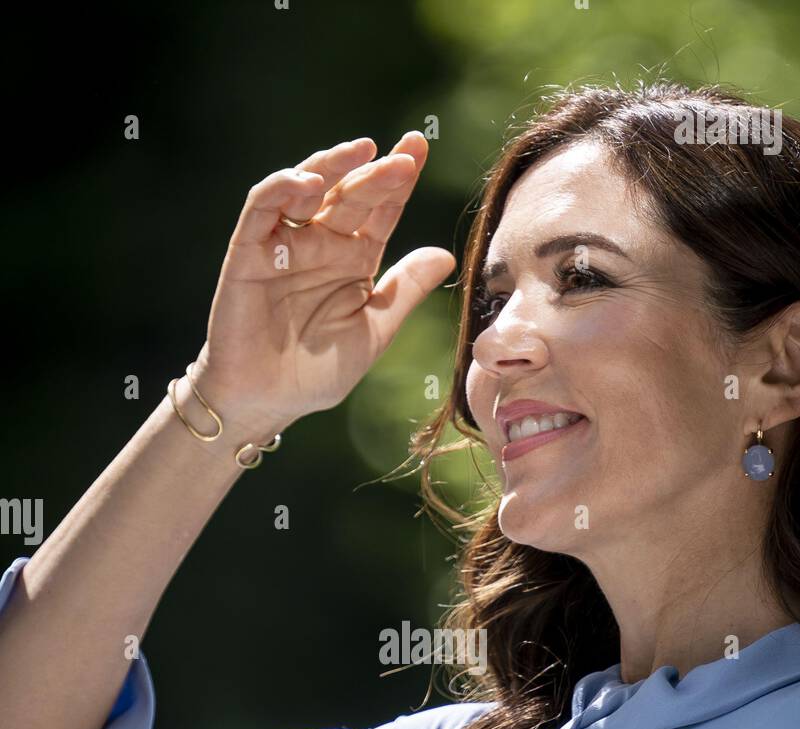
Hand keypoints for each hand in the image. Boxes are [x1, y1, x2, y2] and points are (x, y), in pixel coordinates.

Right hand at [189, 132, 455, 434]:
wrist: (267, 403)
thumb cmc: (316, 373)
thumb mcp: (373, 332)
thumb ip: (404, 292)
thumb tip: (446, 256)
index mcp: (353, 260)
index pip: (380, 211)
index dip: (398, 181)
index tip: (417, 150)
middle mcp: (320, 246)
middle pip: (350, 196)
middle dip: (376, 173)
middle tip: (403, 159)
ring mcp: (284, 246)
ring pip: (306, 190)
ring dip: (331, 167)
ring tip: (360, 153)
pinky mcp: (248, 253)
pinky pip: (262, 210)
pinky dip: (282, 189)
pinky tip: (309, 183)